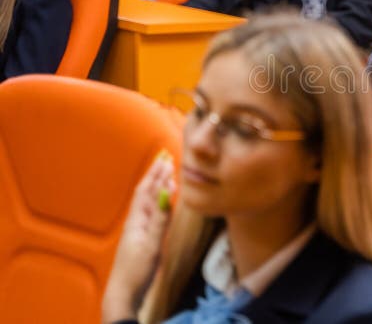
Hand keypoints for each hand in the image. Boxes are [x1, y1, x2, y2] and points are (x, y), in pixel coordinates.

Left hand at [102, 152, 175, 322]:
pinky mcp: (144, 239)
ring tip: (166, 174)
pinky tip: (164, 202)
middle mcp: (137, 221)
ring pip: (150, 202)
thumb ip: (161, 217)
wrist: (124, 292)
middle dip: (156, 175)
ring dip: (158, 187)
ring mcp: (140, 230)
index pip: (146, 190)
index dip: (154, 173)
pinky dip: (161, 202)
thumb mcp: (152, 243)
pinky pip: (154, 213)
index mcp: (137, 219)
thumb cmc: (137, 269)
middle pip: (147, 193)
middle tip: (166, 159)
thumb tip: (169, 191)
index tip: (164, 157)